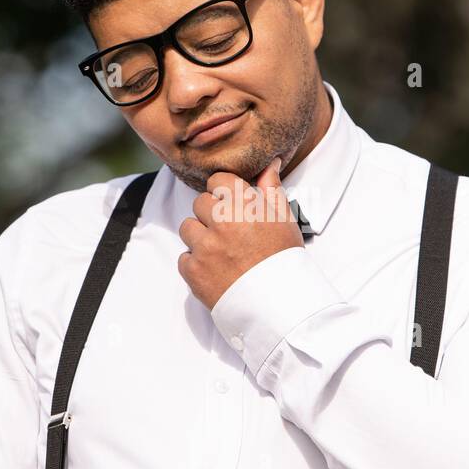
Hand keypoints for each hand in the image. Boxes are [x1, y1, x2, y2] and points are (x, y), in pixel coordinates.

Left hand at [178, 156, 302, 310]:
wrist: (279, 305)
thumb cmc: (284, 260)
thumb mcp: (284, 220)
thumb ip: (271, 189)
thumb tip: (271, 163)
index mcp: (244, 205)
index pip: (218, 180)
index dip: (224, 190)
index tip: (230, 202)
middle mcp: (222, 222)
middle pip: (200, 203)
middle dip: (211, 213)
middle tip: (229, 231)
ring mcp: (205, 247)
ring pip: (187, 227)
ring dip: (200, 236)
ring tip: (220, 251)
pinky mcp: (193, 271)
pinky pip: (184, 257)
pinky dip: (195, 263)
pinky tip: (215, 270)